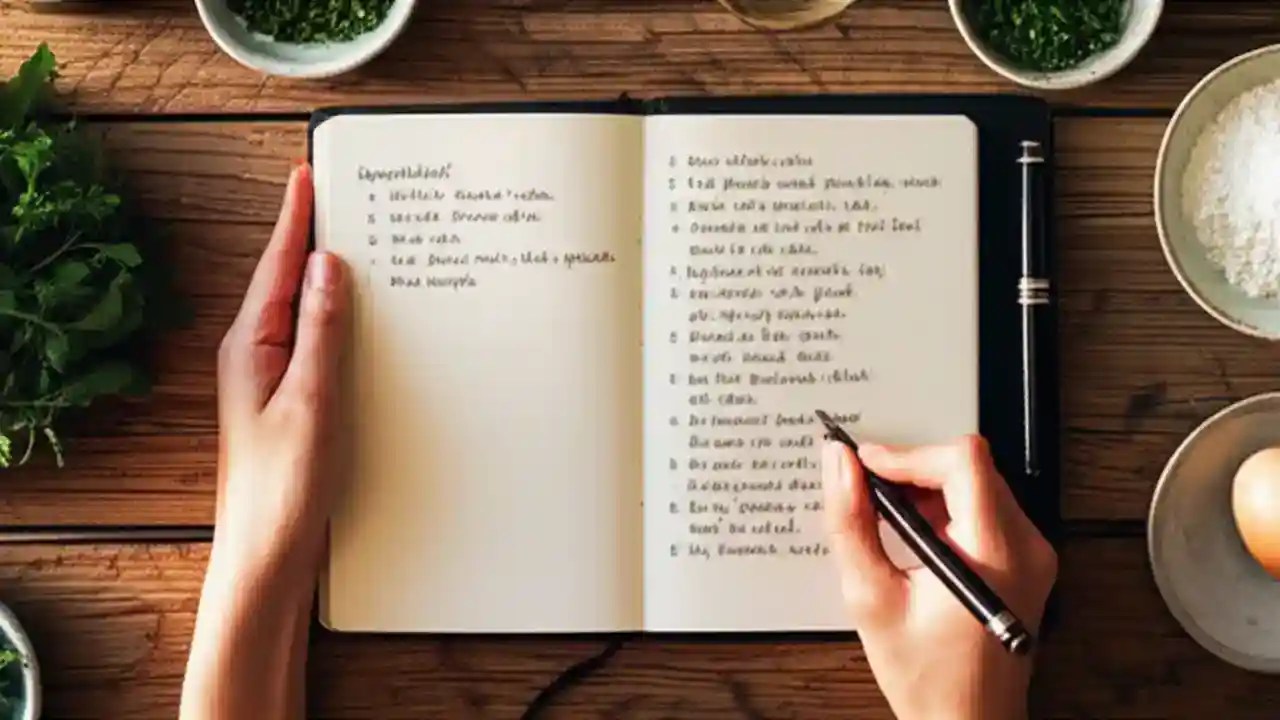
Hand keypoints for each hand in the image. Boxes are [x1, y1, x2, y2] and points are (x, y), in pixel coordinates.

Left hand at [182, 164, 348, 719]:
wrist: (266, 555)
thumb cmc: (281, 488)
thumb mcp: (310, 401)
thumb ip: (320, 331)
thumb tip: (329, 267)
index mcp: (251, 347)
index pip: (277, 266)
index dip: (295, 219)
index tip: (307, 176)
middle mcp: (255, 357)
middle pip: (288, 282)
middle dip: (314, 240)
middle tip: (341, 198)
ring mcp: (270, 380)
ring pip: (303, 313)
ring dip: (328, 281)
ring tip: (357, 247)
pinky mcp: (289, 403)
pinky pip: (314, 344)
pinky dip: (336, 322)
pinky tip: (358, 321)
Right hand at [822, 436, 1057, 719]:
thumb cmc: (928, 677)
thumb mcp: (872, 598)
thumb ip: (851, 523)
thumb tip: (838, 466)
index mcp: (994, 554)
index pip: (962, 461)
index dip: (908, 453)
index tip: (868, 464)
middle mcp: (1026, 547)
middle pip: (971, 465)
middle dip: (914, 468)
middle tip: (870, 488)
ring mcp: (1032, 553)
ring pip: (979, 481)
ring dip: (928, 486)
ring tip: (889, 516)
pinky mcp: (1027, 560)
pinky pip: (986, 507)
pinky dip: (946, 506)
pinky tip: (916, 535)